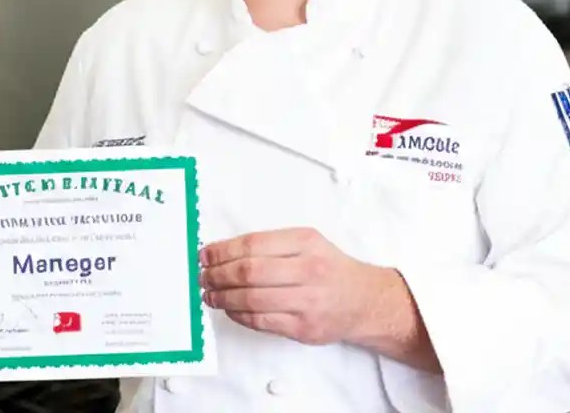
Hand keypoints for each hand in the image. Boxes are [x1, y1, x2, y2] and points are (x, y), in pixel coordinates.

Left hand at [199, 227, 375, 345]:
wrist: (364, 301)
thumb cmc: (330, 270)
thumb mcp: (307, 243)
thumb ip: (271, 245)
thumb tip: (223, 252)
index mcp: (305, 242)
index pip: (252, 244)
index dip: (222, 251)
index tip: (205, 255)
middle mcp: (308, 270)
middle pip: (249, 272)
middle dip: (218, 275)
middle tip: (205, 276)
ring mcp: (307, 301)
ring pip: (251, 300)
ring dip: (223, 298)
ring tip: (211, 295)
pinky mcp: (304, 328)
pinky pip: (261, 321)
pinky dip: (238, 315)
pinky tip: (230, 309)